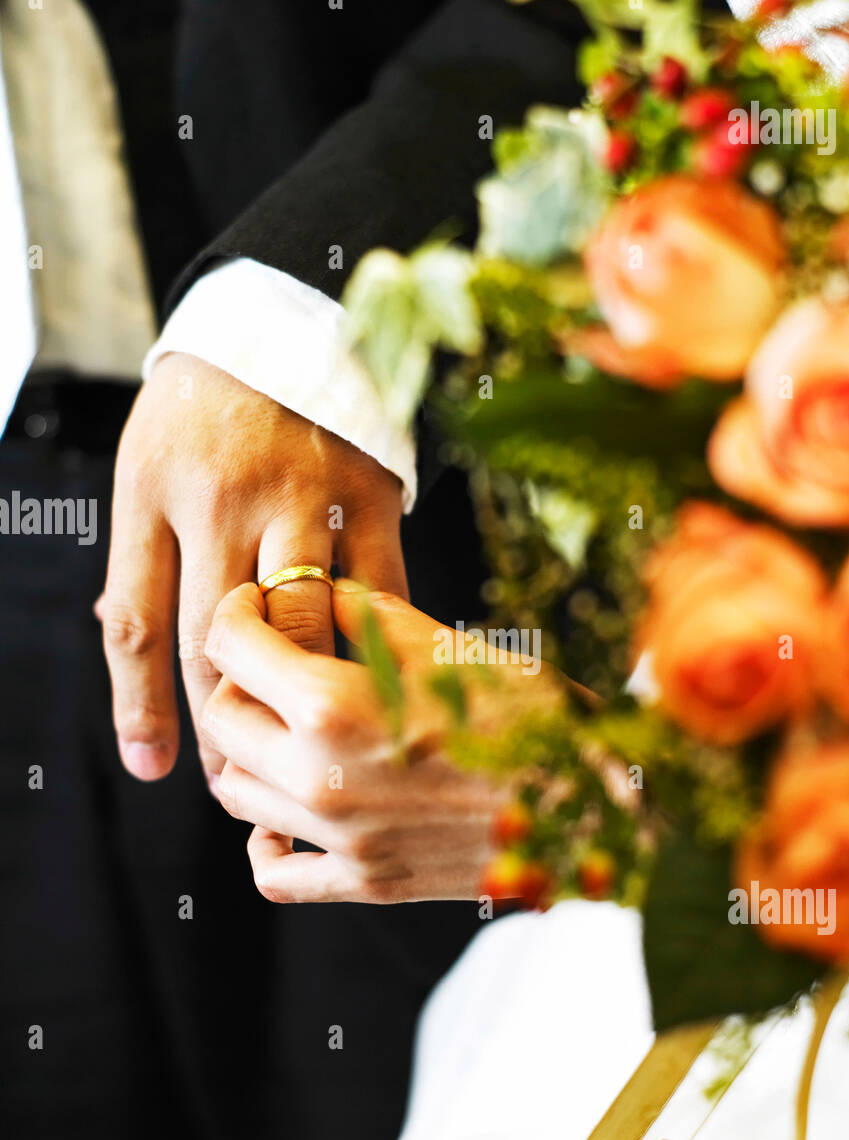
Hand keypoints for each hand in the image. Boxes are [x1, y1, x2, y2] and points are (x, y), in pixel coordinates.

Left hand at [100, 352, 406, 784]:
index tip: (154, 768)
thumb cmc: (200, 415)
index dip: (144, 706)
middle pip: (224, 637)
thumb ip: (139, 574)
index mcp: (156, 488)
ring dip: (301, 698)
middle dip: (226, 720)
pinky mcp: (371, 491)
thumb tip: (136, 682)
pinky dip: (375, 645)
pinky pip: (379, 591)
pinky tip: (372, 683)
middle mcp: (227, 493)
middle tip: (234, 780)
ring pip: (305, 623)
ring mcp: (305, 492)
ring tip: (301, 749)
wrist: (282, 318)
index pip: (144, 620)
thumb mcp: (144, 477)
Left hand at [200, 580, 564, 902]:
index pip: (232, 649)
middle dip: (236, 680)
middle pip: (221, 720)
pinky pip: (276, 874)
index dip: (236, 614)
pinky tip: (289, 816)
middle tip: (274, 663)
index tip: (253, 608)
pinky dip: (267, 844)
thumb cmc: (531, 713)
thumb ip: (370, 618)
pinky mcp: (366, 880)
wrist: (592, 805)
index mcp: (335, 705)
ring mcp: (340, 838)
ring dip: (247, 754)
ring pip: (236, 794)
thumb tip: (323, 596)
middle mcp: (319, 777)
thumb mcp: (450, 645)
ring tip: (284, 729)